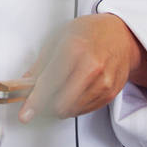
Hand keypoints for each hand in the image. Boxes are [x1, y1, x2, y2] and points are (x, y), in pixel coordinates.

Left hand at [18, 13, 146, 123]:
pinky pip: (84, 110)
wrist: (121, 36)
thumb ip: (41, 62)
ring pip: (72, 110)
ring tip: (60, 89)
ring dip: (60, 106)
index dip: (35, 101)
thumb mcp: (60, 37)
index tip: (26, 114)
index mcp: (74, 48)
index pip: (49, 82)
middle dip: (46, 105)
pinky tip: (74, 91)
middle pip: (61, 103)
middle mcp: (91, 66)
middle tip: (41, 98)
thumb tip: (25, 82)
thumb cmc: (90, 32)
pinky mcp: (110, 93)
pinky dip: (74, 105)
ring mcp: (103, 82)